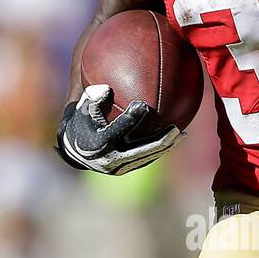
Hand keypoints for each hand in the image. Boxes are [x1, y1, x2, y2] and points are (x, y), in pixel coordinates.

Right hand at [55, 84, 179, 174]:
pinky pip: (147, 158)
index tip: (143, 105)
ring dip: (165, 147)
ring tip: (181, 135)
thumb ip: (92, 98)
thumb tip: (106, 89)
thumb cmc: (82, 121)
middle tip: (175, 129)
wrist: (76, 149)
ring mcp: (119, 167)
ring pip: (146, 157)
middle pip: (139, 150)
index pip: (117, 131)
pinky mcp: (126, 169)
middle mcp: (110, 159)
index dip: (130, 119)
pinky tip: (175, 138)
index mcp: (98, 143)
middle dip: (159, 141)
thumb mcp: (82, 108)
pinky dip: (161, 149)